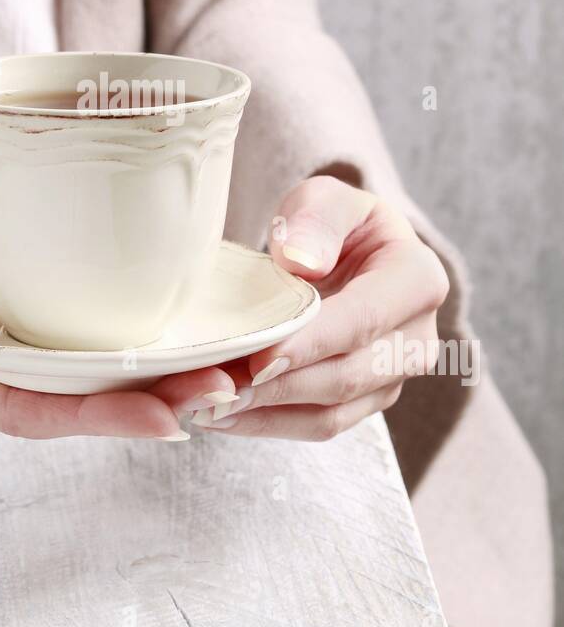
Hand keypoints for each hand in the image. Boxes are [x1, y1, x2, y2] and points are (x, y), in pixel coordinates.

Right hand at [0, 172, 234, 438]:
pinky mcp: (2, 335)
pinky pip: (64, 358)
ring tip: (223, 372)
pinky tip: (176, 347)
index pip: (5, 406)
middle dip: (139, 406)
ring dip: (143, 385)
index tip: (160, 414)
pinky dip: (119, 357)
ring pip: (69, 390)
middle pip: (56, 408)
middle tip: (222, 392)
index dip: (84, 416)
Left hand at [191, 175, 449, 437]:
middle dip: (276, 389)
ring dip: (264, 415)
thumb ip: (316, 220)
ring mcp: (393, 379)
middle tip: (213, 391)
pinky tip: (220, 415)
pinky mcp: (364, 404)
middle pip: (345, 377)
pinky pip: (316, 426)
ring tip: (207, 407)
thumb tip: (301, 262)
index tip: (257, 360)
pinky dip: (266, 424)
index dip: (310, 345)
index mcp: (418, 280)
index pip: (363, 320)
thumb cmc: (332, 224)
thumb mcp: (325, 200)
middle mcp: (417, 339)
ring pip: (330, 414)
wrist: (344, 254)